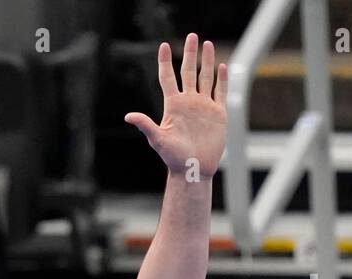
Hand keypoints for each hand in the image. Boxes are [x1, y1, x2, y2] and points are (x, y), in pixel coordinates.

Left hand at [125, 33, 227, 178]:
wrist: (193, 169)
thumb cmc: (173, 158)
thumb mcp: (158, 140)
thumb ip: (146, 125)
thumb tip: (128, 116)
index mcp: (173, 105)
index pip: (168, 77)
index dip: (165, 61)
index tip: (163, 45)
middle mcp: (188, 102)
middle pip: (188, 71)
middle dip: (190, 53)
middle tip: (193, 35)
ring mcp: (203, 106)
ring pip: (206, 78)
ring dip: (207, 61)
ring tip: (207, 44)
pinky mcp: (217, 114)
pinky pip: (220, 92)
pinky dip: (222, 80)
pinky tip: (223, 66)